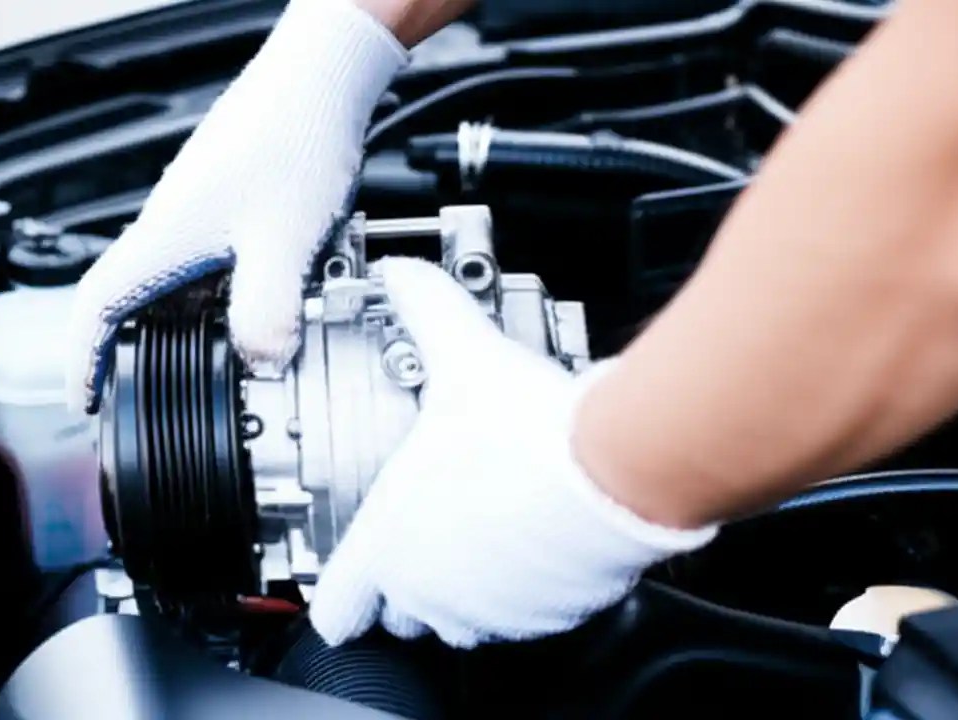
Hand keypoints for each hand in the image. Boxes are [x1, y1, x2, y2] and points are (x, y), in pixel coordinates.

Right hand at [65, 0, 407, 412]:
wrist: (322, 77)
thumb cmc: (294, 143)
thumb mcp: (284, 245)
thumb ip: (268, 315)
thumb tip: (261, 364)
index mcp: (163, 239)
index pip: (95, 309)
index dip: (81, 360)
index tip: (82, 398)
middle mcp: (171, 223)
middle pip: (133, 300)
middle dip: (140, 350)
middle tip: (159, 389)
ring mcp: (199, 209)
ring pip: (178, 281)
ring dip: (195, 322)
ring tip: (228, 353)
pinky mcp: (230, 198)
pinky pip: (212, 259)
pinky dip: (227, 292)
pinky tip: (271, 298)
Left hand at [308, 258, 717, 648]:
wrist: (620, 470)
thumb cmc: (533, 431)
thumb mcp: (465, 357)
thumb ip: (427, 310)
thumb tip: (403, 273)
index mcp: (391, 542)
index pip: (337, 608)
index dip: (340, 596)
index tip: (349, 582)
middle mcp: (432, 592)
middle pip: (398, 616)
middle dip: (408, 583)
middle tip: (430, 534)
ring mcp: (489, 613)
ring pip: (460, 623)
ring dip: (464, 589)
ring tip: (484, 534)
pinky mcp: (545, 620)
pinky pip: (520, 618)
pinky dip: (522, 592)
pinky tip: (534, 542)